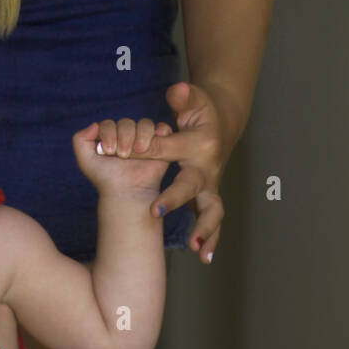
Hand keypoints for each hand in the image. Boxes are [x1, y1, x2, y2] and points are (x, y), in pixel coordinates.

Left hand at [73, 117, 172, 194]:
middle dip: (124, 137)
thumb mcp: (85, 161)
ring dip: (141, 135)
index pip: (108, 124)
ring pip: (144, 124)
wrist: (126, 192)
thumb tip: (94, 124)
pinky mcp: (159, 144)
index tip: (109, 152)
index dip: (109, 134)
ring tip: (137, 152)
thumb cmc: (106, 178)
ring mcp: (143, 139)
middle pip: (126, 122)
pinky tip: (155, 140)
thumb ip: (79, 140)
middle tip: (123, 156)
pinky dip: (161, 130)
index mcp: (109, 136)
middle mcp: (126, 135)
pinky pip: (163, 128)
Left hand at [136, 82, 227, 259]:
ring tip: (197, 250)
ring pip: (212, 209)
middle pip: (191, 184)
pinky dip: (211, 240)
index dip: (147, 151)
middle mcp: (207, 168)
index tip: (125, 156)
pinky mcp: (210, 197)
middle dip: (174, 197)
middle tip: (155, 211)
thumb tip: (175, 90)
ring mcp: (211, 185)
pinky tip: (205, 258)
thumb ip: (183, 96)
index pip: (168, 149)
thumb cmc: (202, 112)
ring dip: (205, 230)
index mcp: (200, 144)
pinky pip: (213, 222)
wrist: (223, 126)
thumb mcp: (193, 99)